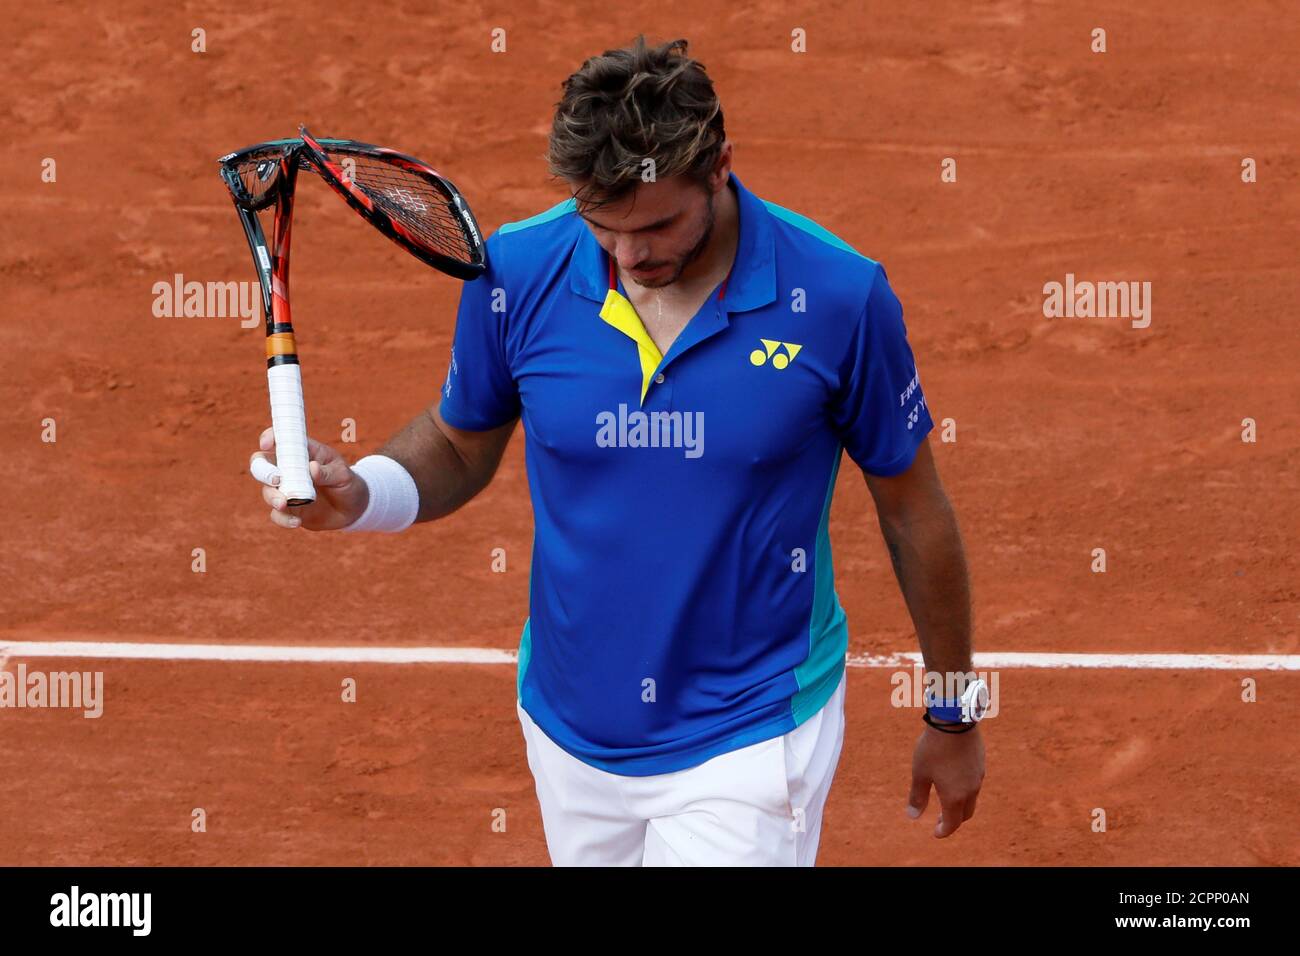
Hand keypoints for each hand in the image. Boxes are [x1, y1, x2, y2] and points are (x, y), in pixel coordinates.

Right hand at [250, 427, 368, 530]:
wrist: (354, 509)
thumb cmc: (348, 483)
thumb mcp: (344, 474)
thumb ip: (328, 472)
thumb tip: (312, 467)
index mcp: (302, 452)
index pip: (279, 439)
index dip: (269, 437)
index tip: (267, 444)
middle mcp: (288, 470)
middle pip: (262, 465)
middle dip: (263, 470)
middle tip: (276, 479)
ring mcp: (287, 490)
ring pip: (267, 491)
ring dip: (272, 497)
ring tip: (284, 504)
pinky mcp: (289, 510)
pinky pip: (278, 515)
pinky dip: (283, 518)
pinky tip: (297, 522)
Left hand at [906, 720, 984, 837]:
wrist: (955, 721)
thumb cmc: (934, 748)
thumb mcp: (920, 773)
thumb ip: (917, 796)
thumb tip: (912, 816)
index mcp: (955, 797)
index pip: (952, 823)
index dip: (943, 831)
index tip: (935, 833)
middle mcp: (970, 790)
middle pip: (965, 814)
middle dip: (953, 820)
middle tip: (940, 819)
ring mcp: (978, 777)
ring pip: (971, 799)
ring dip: (960, 804)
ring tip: (945, 798)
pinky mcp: (980, 763)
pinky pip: (974, 784)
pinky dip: (965, 789)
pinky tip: (954, 778)